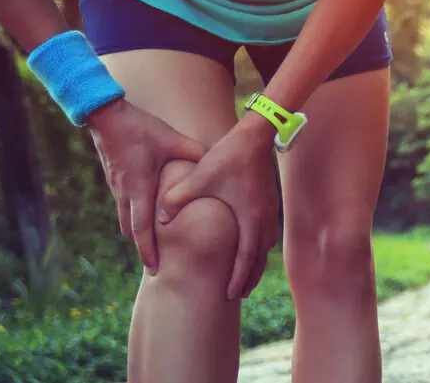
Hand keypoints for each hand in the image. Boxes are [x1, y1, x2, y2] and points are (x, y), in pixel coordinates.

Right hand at [87, 99, 207, 274]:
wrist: (105, 115)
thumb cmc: (140, 128)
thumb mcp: (172, 140)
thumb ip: (195, 153)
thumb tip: (218, 162)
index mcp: (139, 188)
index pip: (142, 229)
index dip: (147, 251)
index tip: (154, 269)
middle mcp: (125, 193)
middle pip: (131, 231)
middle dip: (142, 249)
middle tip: (155, 266)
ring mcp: (117, 187)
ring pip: (126, 218)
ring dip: (137, 233)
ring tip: (151, 246)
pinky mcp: (114, 180)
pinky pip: (124, 205)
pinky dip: (133, 216)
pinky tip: (145, 217)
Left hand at [159, 114, 279, 299]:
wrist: (256, 135)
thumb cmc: (228, 156)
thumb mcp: (198, 177)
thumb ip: (176, 198)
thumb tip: (159, 218)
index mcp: (249, 217)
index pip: (245, 257)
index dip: (238, 278)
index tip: (231, 294)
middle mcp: (264, 218)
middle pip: (260, 258)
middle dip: (250, 278)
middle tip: (239, 295)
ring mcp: (270, 210)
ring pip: (266, 247)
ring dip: (256, 263)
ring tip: (246, 276)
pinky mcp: (270, 202)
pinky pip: (267, 234)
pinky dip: (260, 247)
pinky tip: (252, 248)